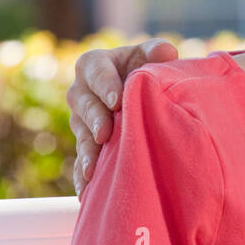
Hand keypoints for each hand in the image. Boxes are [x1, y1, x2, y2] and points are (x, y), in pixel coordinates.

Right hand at [68, 38, 178, 195]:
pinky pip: (80, 160)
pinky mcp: (86, 144)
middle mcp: (82, 92)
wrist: (145, 93)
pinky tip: (87, 192)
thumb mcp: (152, 55)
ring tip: (93, 170)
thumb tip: (164, 52)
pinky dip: (82, 176)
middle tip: (106, 133)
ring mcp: (81, 120)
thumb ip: (158, 51)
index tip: (117, 100)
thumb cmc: (147, 67)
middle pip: (83, 104)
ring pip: (80, 134)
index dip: (104, 84)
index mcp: (95, 64)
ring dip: (87, 152)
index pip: (94, 70)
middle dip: (94, 119)